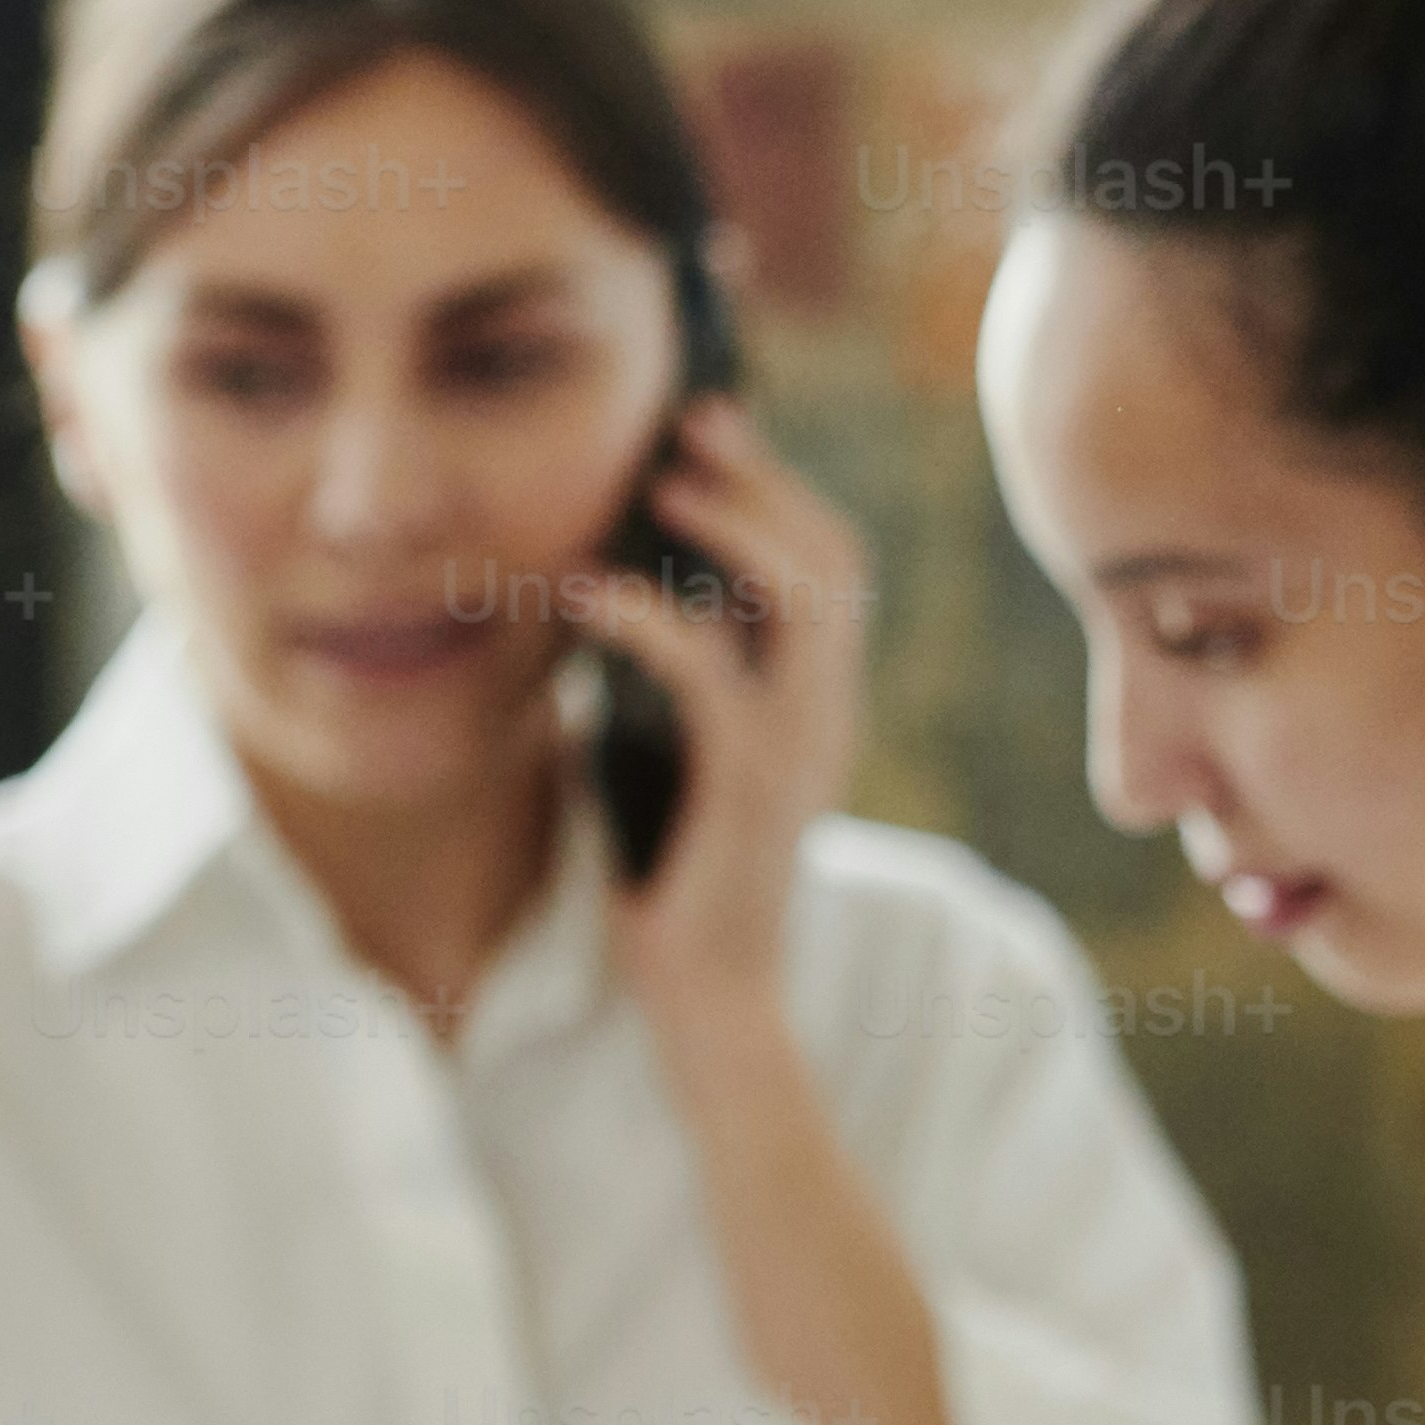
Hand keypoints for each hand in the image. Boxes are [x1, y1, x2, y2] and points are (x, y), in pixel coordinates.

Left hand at [569, 399, 874, 1039]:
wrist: (712, 1002)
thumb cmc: (675, 880)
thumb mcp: (668, 753)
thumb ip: (662, 683)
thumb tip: (599, 595)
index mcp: (817, 704)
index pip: (828, 568)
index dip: (775, 490)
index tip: (705, 434)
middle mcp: (829, 715)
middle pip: (832, 561)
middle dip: (762, 480)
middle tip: (692, 422)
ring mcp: (803, 751)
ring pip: (804, 602)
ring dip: (733, 528)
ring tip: (660, 486)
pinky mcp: (755, 790)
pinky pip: (715, 678)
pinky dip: (653, 622)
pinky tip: (591, 595)